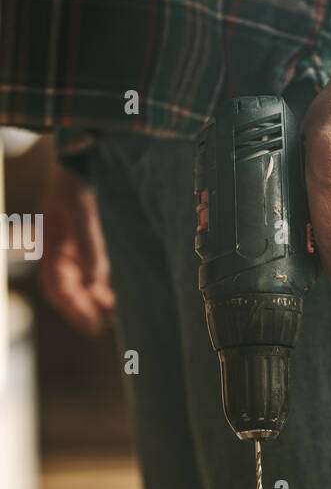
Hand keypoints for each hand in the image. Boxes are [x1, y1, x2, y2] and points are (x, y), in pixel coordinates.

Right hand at [39, 164, 114, 334]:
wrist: (83, 160)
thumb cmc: (77, 184)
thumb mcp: (82, 212)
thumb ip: (89, 245)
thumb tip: (95, 281)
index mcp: (52, 248)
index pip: (58, 289)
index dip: (73, 310)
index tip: (93, 327)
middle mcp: (61, 253)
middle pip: (70, 293)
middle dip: (85, 312)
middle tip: (106, 328)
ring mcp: (74, 251)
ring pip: (83, 287)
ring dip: (96, 304)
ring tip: (117, 319)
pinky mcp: (89, 246)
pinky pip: (95, 276)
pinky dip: (104, 290)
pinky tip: (120, 299)